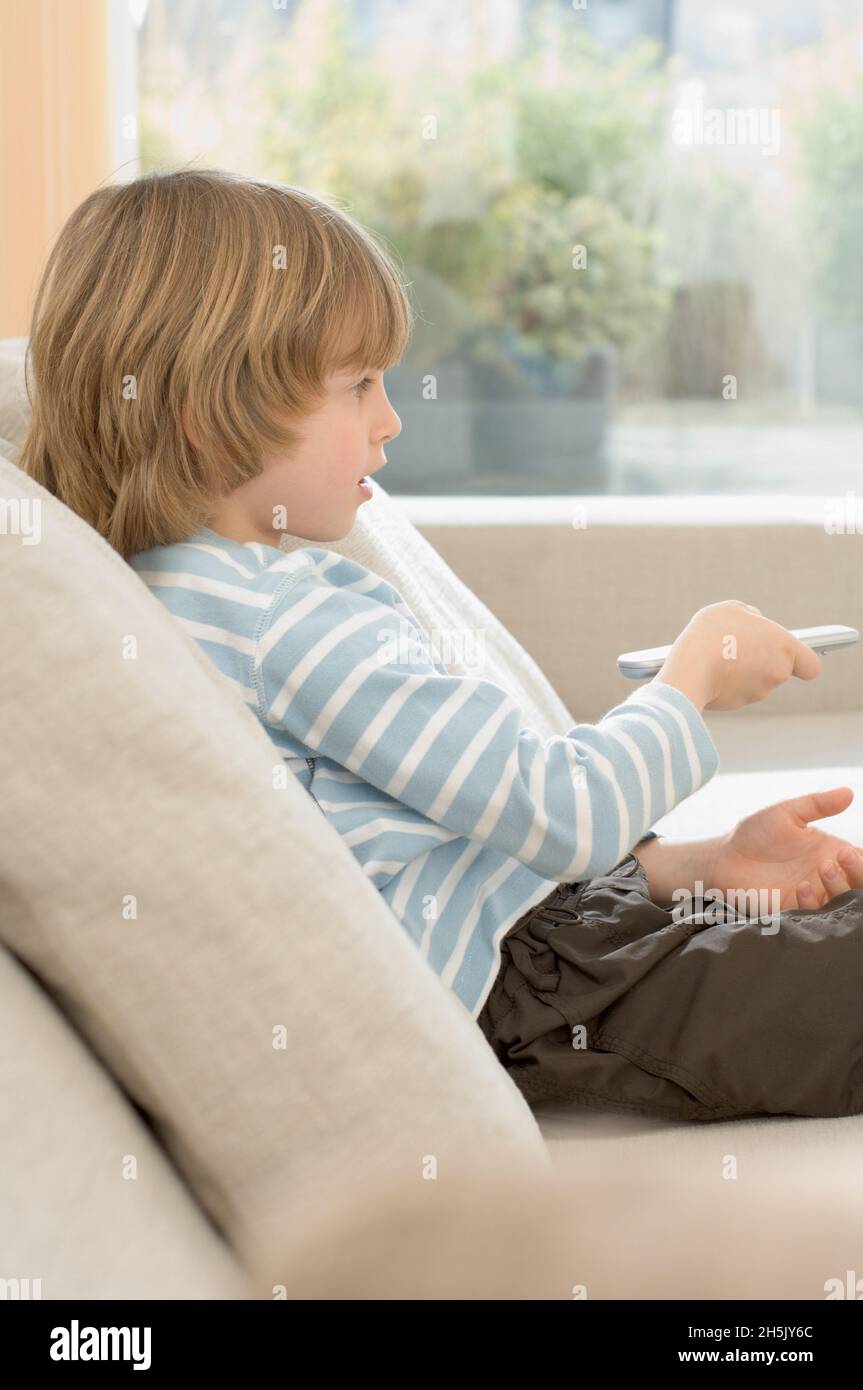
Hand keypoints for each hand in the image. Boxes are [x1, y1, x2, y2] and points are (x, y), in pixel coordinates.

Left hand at [709, 786, 862, 909]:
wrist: (725, 856)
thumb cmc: (756, 832)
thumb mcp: (788, 813)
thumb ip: (818, 804)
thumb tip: (849, 792)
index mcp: (832, 853)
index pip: (861, 861)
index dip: (862, 861)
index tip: (850, 852)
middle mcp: (827, 877)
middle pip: (859, 885)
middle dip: (859, 874)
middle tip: (841, 858)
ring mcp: (812, 896)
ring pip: (842, 903)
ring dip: (839, 887)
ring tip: (823, 867)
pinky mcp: (794, 911)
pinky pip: (813, 914)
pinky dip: (812, 903)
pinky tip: (801, 887)